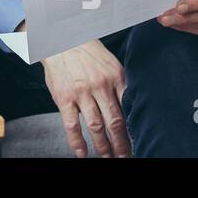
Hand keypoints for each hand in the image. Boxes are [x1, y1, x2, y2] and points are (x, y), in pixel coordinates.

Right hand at [40, 38, 129, 157]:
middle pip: (115, 122)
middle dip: (121, 144)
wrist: (59, 39)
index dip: (133, 129)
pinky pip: (72, 125)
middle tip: (124, 156)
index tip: (137, 142)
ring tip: (107, 157)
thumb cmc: (86, 52)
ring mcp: (81, 92)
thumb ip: (120, 85)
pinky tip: (82, 153)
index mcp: (115, 76)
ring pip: (96, 126)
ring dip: (103, 146)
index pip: (129, 108)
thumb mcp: (110, 63)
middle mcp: (100, 85)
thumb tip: (131, 109)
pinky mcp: (64, 97)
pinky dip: (77, 142)